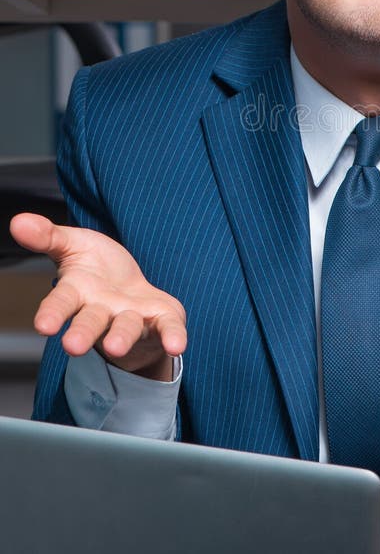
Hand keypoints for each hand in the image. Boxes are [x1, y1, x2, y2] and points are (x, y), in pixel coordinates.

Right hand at [9, 213, 186, 381]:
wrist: (130, 288)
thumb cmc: (96, 268)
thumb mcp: (73, 244)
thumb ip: (48, 236)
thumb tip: (17, 221)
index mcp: (78, 292)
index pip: (61, 302)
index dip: (52, 313)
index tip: (43, 325)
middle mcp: (102, 310)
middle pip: (91, 322)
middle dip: (83, 333)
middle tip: (73, 346)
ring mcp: (131, 317)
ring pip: (125, 328)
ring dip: (120, 337)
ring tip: (115, 346)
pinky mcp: (159, 319)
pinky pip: (167, 328)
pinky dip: (172, 336)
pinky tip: (176, 345)